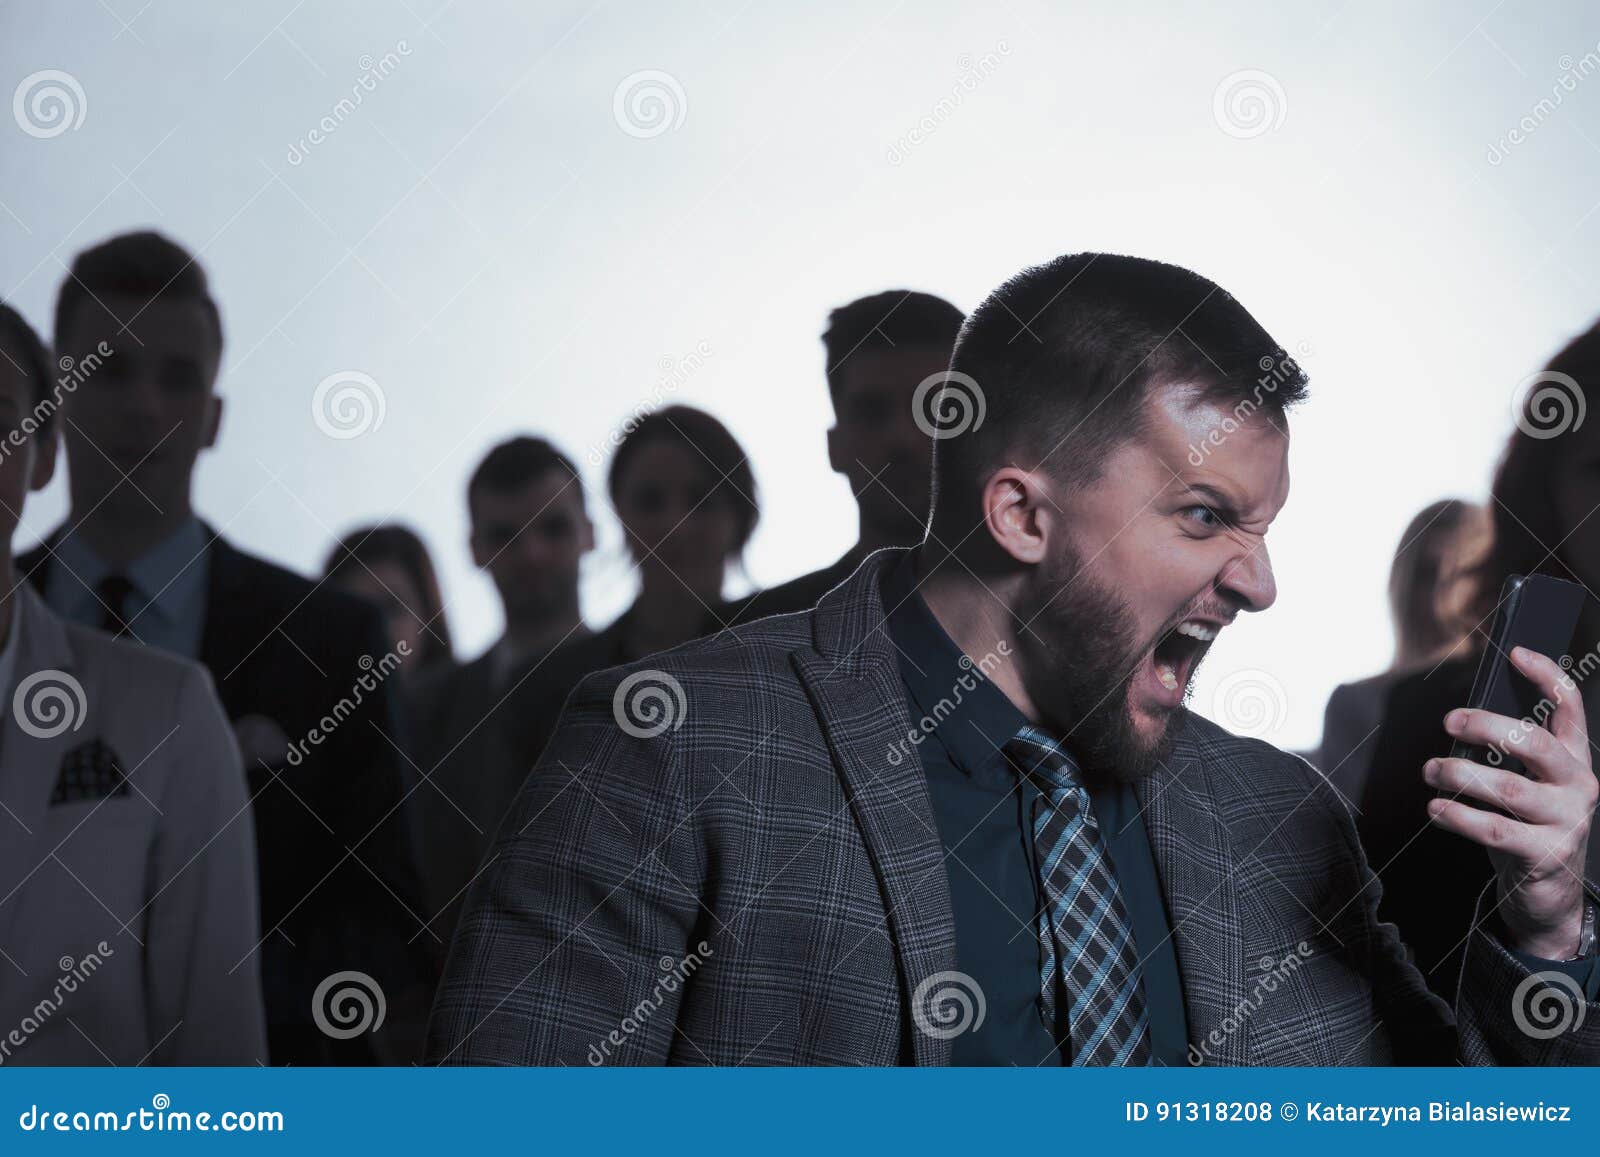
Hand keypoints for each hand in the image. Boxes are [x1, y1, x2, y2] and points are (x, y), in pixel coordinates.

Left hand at [1423, 646, 1597, 959]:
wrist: (1549, 896)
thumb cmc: (1528, 827)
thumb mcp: (1528, 785)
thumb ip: (1510, 756)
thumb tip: (1464, 719)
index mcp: (1574, 762)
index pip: (1571, 709)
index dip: (1547, 677)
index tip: (1516, 652)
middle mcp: (1578, 787)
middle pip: (1535, 745)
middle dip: (1488, 726)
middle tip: (1450, 721)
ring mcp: (1565, 822)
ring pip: (1508, 789)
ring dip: (1460, 775)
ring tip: (1431, 770)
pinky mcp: (1544, 856)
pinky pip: (1495, 830)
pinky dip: (1459, 816)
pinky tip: (1436, 808)